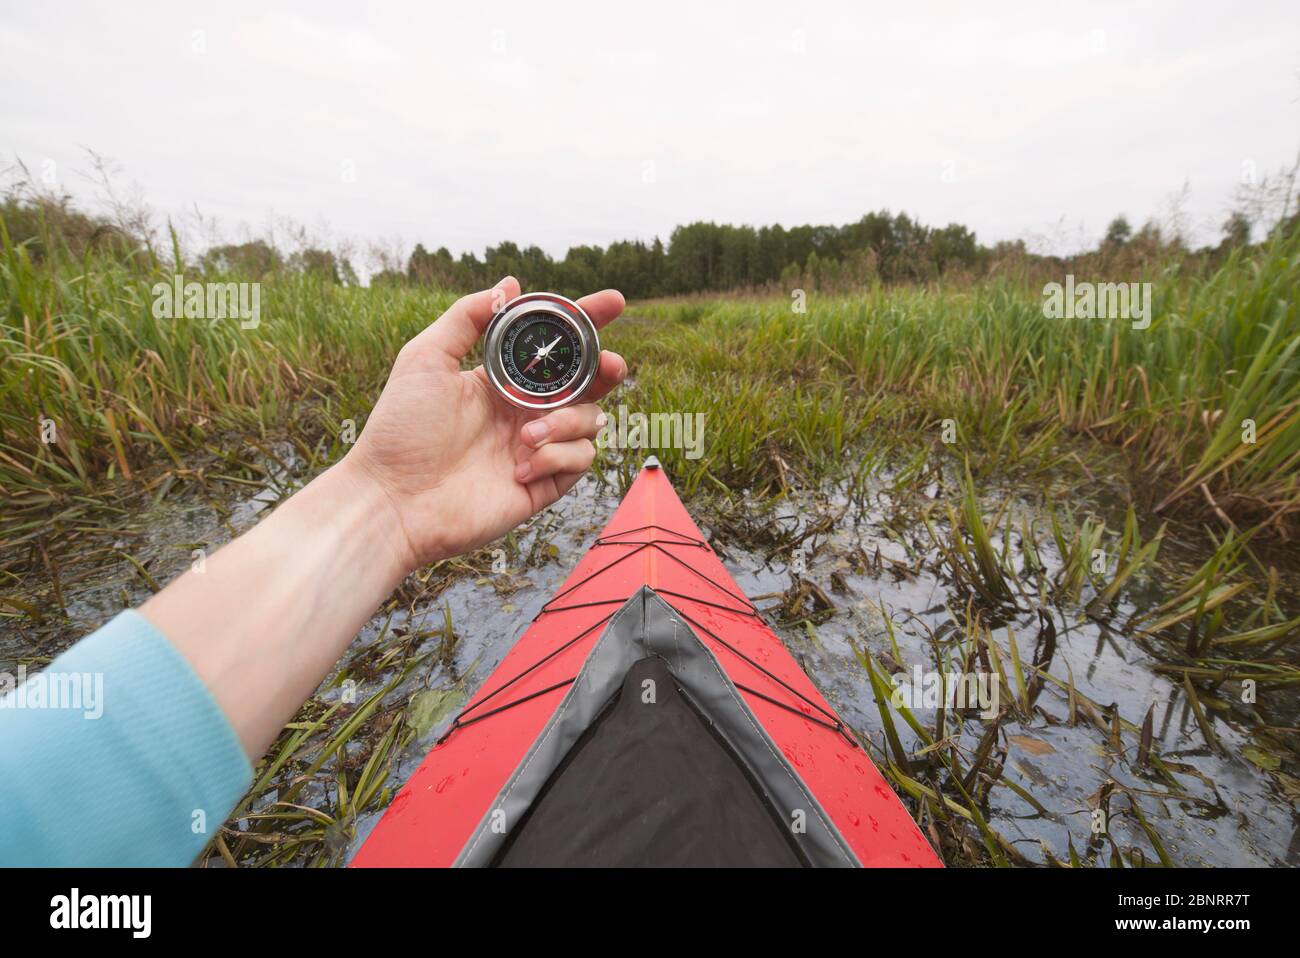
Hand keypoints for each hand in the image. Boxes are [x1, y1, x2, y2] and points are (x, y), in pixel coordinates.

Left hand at [344, 276, 626, 570]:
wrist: (393, 499)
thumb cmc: (400, 430)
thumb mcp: (426, 358)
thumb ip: (467, 317)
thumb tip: (510, 284)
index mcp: (501, 381)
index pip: (553, 346)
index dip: (586, 321)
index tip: (613, 301)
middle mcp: (524, 413)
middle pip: (587, 383)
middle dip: (607, 368)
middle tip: (611, 364)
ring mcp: (536, 449)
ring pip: (590, 421)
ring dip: (569, 421)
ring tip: (526, 437)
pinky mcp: (542, 485)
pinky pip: (579, 460)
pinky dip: (558, 456)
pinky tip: (520, 468)